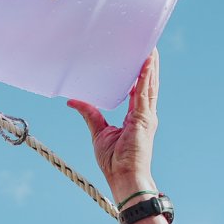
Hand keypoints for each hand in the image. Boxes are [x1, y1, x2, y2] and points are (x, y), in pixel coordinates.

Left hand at [68, 48, 159, 203]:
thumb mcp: (99, 132)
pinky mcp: (144, 119)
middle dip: (149, 64)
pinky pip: (145, 92)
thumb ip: (90, 114)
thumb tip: (72, 101)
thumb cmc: (114, 162)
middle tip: (148, 44)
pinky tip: (146, 62)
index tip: (138, 58)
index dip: (140, 74)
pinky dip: (145, 76)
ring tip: (150, 46)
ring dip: (150, 64)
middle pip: (148, 83)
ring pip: (150, 84)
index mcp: (137, 117)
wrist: (124, 178)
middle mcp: (145, 114)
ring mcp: (147, 116)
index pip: (139, 90)